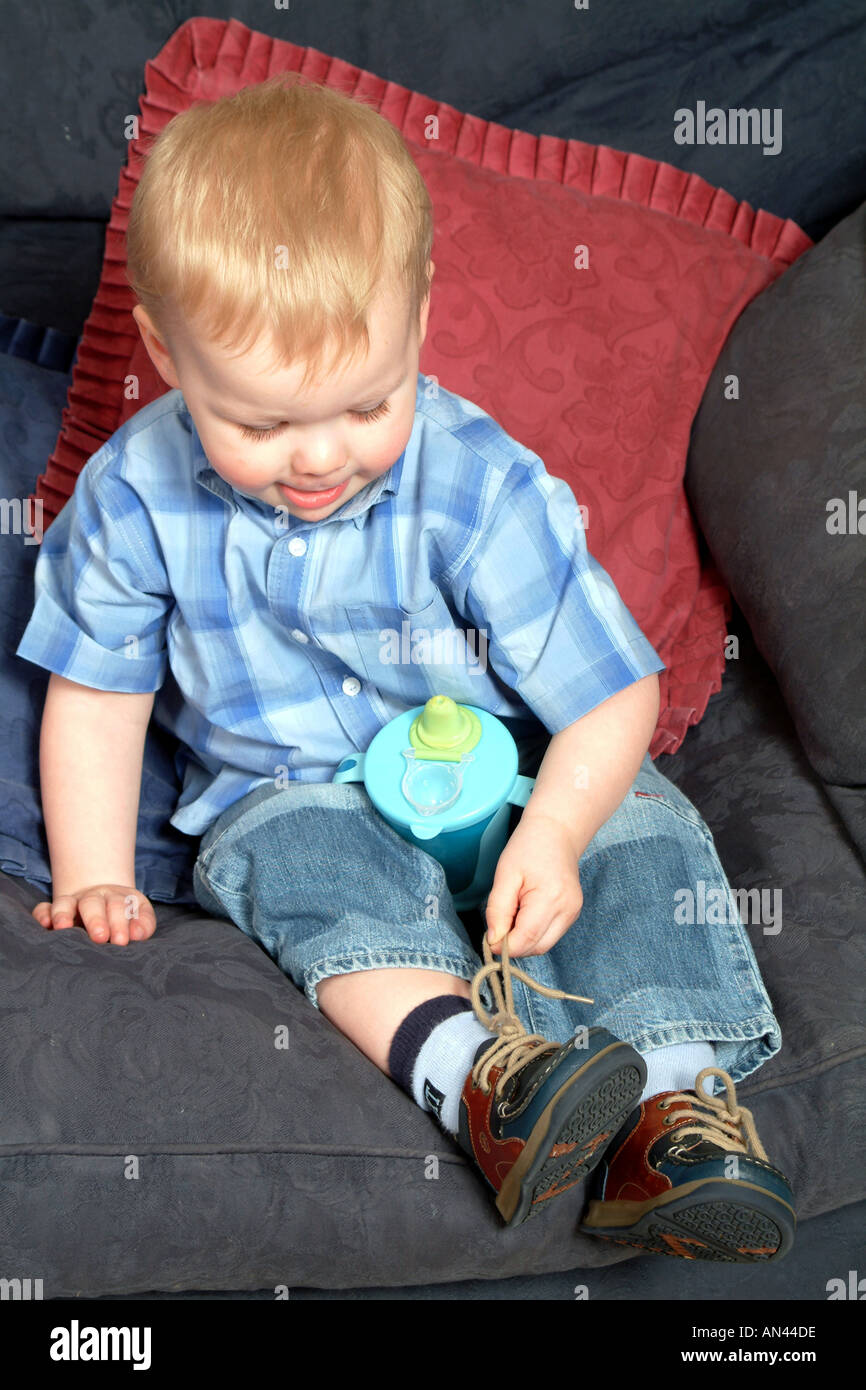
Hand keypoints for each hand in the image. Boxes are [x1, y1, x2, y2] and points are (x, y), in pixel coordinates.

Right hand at [30, 884, 156, 944]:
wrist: (107, 903)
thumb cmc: (127, 918)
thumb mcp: (140, 917)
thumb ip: (143, 925)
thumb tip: (137, 934)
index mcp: (117, 898)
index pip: (118, 905)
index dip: (120, 922)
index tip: (122, 941)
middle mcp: (94, 898)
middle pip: (92, 903)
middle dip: (96, 919)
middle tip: (100, 937)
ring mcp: (72, 903)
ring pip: (65, 903)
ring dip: (63, 914)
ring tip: (63, 928)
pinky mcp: (53, 911)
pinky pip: (43, 909)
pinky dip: (42, 915)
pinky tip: (45, 926)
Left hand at [484, 813, 583, 957]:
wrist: (557, 831)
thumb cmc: (528, 847)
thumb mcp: (504, 875)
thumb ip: (497, 910)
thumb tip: (493, 941)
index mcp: (551, 898)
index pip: (526, 939)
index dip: (504, 946)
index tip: (488, 940)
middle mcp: (568, 910)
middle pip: (537, 948)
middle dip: (514, 946)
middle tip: (497, 927)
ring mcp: (573, 913)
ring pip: (544, 945)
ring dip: (523, 941)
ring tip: (511, 916)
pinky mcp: (573, 913)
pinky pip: (550, 935)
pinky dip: (533, 933)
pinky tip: (523, 915)